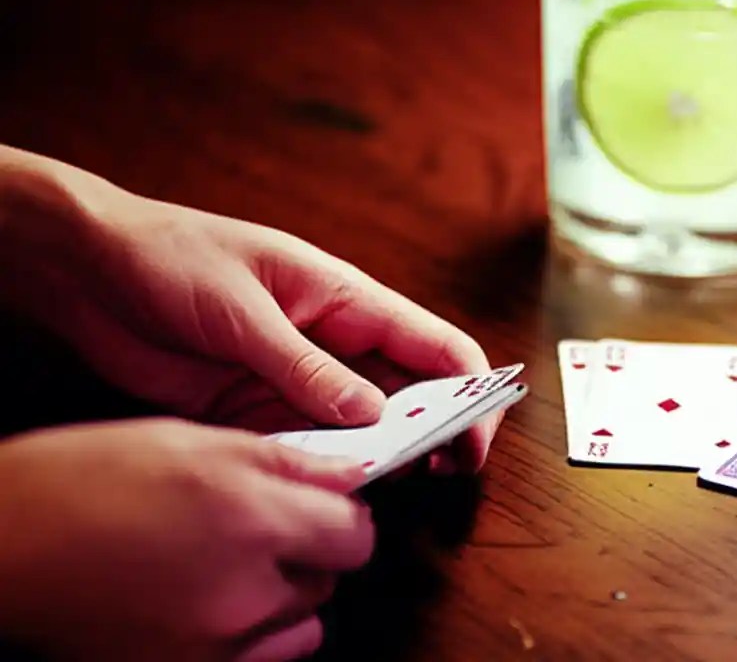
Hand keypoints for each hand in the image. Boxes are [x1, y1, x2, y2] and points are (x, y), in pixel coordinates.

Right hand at [0, 419, 373, 660]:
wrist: (5, 544)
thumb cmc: (84, 482)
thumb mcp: (194, 442)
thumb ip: (288, 463)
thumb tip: (354, 473)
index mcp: (250, 519)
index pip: (355, 533)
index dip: (343, 514)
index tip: (324, 506)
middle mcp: (242, 593)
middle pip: (328, 580)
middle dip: (307, 553)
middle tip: (260, 528)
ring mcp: (214, 646)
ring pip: (300, 628)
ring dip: (283, 601)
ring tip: (231, 568)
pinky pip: (258, 661)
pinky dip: (250, 638)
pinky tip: (209, 603)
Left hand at [18, 157, 498, 473]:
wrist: (87, 267)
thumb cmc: (172, 256)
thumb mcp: (243, 310)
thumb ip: (304, 367)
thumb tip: (368, 416)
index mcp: (345, 299)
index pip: (434, 347)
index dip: (469, 393)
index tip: (473, 440)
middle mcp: (333, 342)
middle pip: (408, 395)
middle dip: (430, 434)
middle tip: (438, 476)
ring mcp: (296, 379)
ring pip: (357, 430)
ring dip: (370, 458)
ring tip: (374, 485)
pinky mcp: (255, 409)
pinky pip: (302, 447)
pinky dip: (314, 469)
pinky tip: (316, 486)